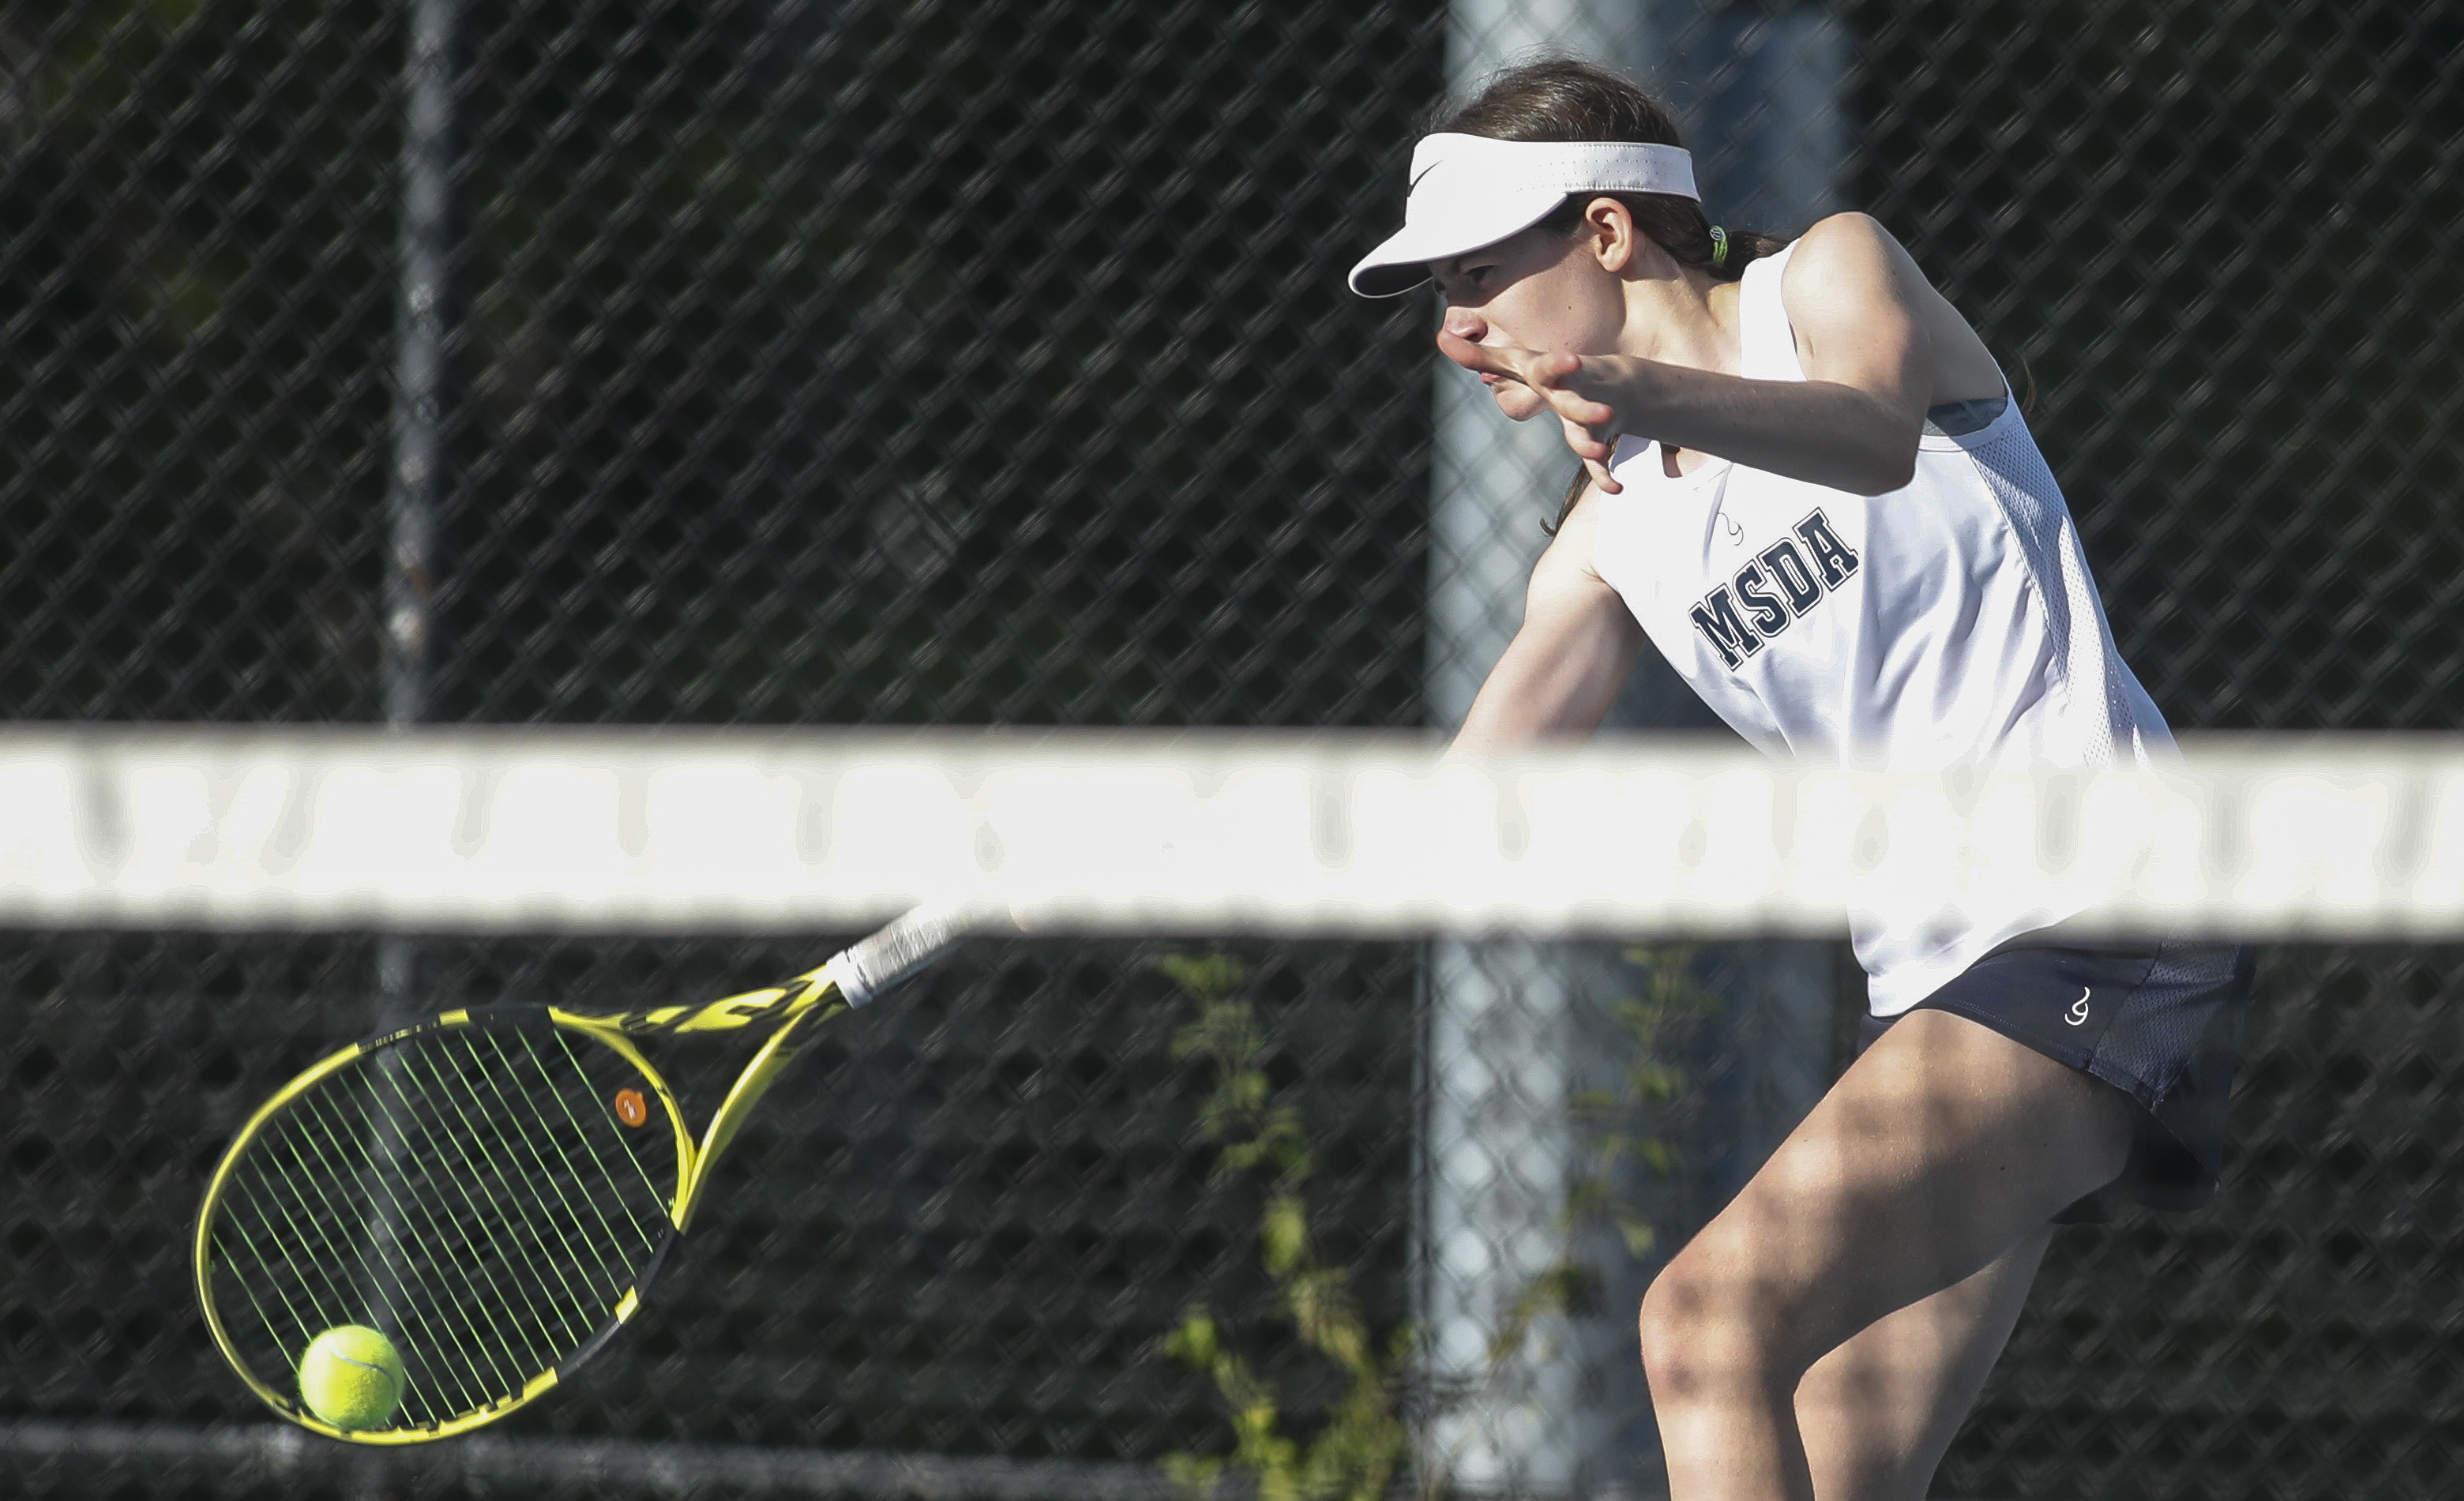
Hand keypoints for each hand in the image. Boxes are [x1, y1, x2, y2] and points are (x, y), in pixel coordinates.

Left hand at [1436, 314, 1645, 493]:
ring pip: (1585, 433)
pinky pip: (1597, 463)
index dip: (1558, 365)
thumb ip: (1480, 355)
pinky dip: (1603, 476)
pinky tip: (1614, 490)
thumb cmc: (1550, 370)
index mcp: (1547, 376)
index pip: (1549, 368)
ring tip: (1599, 451)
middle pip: (1573, 404)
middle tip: (1604, 413)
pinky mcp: (1596, 438)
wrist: (1613, 382)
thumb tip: (1440, 338)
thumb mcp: (1515, 362)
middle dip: (1585, 408)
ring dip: (1590, 444)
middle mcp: (1569, 395)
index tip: (1574, 361)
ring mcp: (1586, 418)